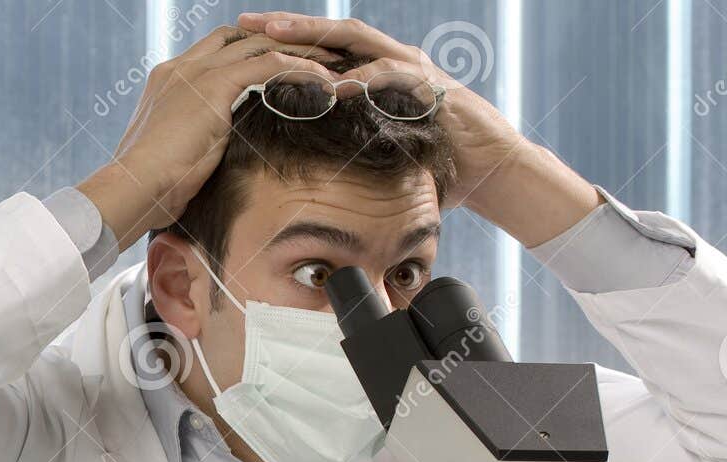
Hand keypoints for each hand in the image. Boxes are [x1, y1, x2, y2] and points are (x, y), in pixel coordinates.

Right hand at [79, 27, 338, 249]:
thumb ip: (191, 141)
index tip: (278, 65)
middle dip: (280, 43)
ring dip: (298, 52)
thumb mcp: (171, 156)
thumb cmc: (147, 188)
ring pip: (260, 45)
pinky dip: (298, 70)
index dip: (249, 53)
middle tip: (316, 57)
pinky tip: (324, 82)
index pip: (216, 49)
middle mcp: (181, 67)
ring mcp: (196, 73)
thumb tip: (207, 158)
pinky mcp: (213, 86)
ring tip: (332, 65)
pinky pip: (268, 66)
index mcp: (167, 80)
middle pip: (241, 38)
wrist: (131, 189)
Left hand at [239, 12, 598, 244]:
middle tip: (245, 23)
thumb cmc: (429, 164)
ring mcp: (408, 68)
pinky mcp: (428, 85)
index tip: (238, 45)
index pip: (318, 52)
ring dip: (314, 37)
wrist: (487, 169)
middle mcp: (387, 61)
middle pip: (328, 35)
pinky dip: (362, 78)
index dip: (280, 46)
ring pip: (354, 41)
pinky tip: (334, 85)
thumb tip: (296, 173)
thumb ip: (339, 148)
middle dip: (286, 28)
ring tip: (276, 36)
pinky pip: (390, 75)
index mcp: (370, 73)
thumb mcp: (373, 152)